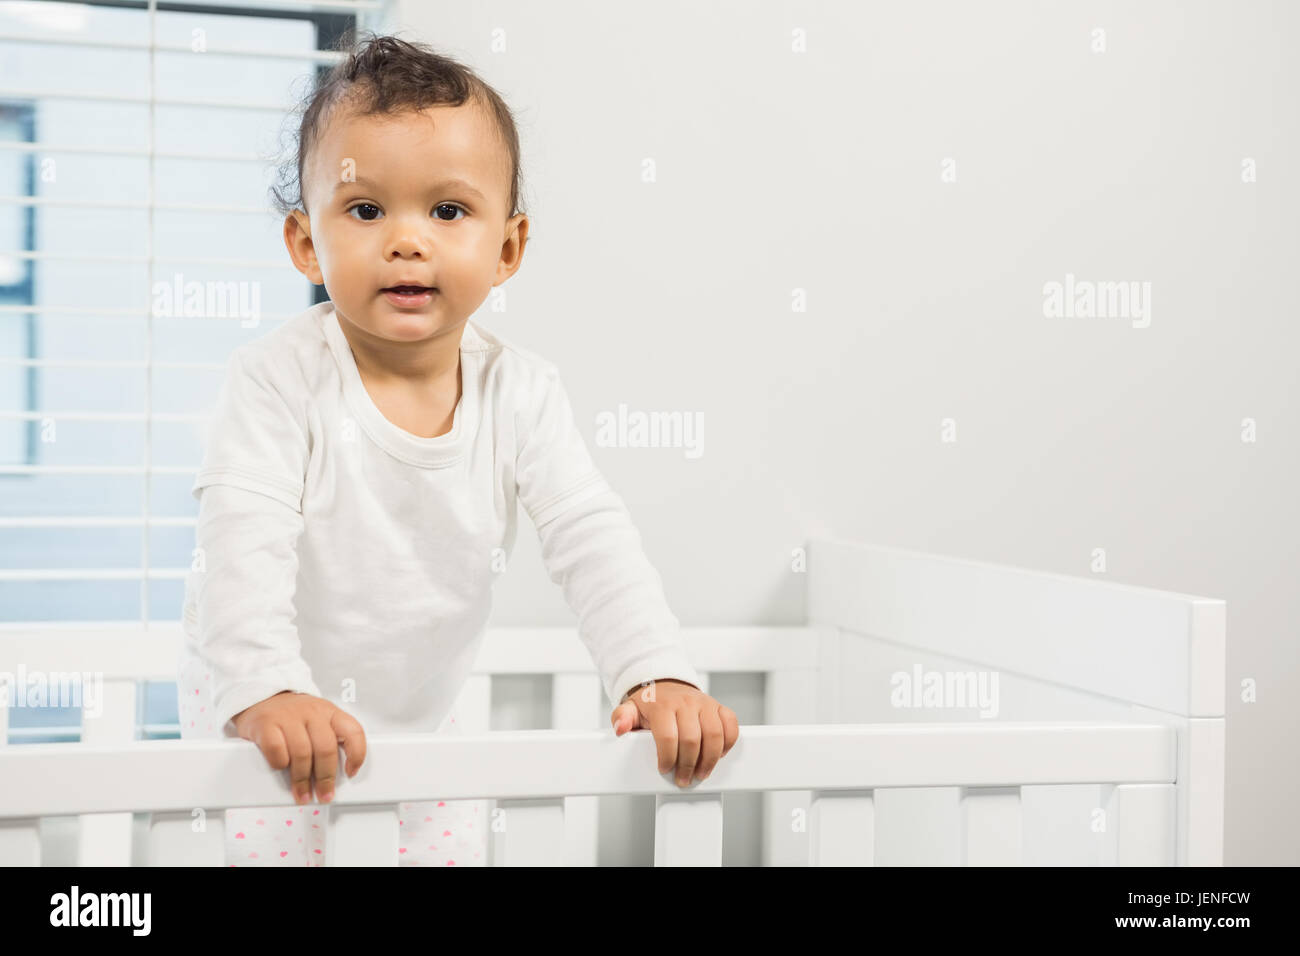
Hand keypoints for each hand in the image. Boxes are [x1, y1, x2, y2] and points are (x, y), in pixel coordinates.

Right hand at [231, 691, 366, 804]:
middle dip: (326, 777)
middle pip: (326, 748)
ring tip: (302, 793)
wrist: (262, 697)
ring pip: (302, 753)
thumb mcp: (318, 721)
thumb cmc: (294, 716)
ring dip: (302, 779)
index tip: (351, 773)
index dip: (357, 755)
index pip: (353, 731)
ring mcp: (288, 717)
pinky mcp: (266, 723)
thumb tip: (337, 776)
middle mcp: (312, 712)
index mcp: (330, 712)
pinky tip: (281, 768)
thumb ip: (329, 740)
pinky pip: (277, 750)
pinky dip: (280, 764)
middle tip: (324, 795)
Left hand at [610, 678, 739, 787]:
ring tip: (701, 773)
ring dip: (709, 760)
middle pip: (692, 740)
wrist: (667, 685)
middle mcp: (686, 703)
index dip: (667, 758)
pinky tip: (718, 754)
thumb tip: (620, 728)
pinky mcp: (718, 707)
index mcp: (663, 705)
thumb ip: (622, 718)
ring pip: (714, 735)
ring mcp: (704, 704)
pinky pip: (731, 724)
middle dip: (688, 765)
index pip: (668, 736)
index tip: (664, 769)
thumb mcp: (631, 709)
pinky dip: (728, 742)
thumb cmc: (651, 703)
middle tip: (683, 778)